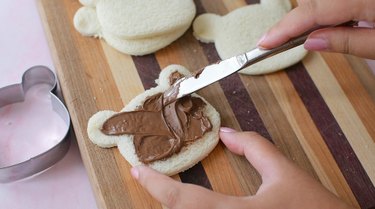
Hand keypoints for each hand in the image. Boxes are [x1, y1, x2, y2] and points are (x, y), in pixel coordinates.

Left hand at [130, 128, 354, 208]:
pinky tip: (188, 203)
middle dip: (161, 196)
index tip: (138, 170)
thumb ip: (255, 147)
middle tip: (147, 178)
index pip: (184, 199)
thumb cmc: (314, 208)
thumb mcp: (284, 173)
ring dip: (175, 206)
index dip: (156, 185)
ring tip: (164, 188)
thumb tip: (227, 133)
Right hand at [257, 0, 374, 58]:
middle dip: (300, 18)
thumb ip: (349, 42)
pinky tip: (341, 17)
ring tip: (327, 30)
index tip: (265, 42)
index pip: (313, 11)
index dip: (285, 27)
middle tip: (290, 40)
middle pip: (311, 0)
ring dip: (314, 11)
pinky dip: (325, 6)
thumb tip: (311, 43)